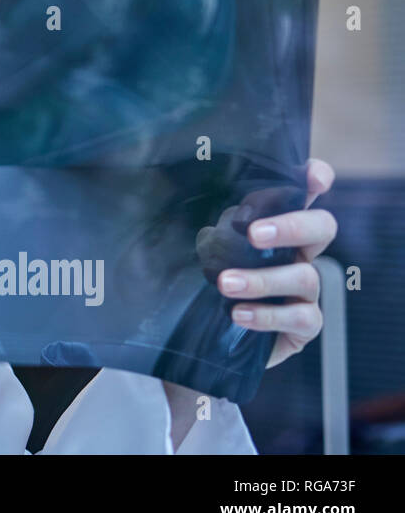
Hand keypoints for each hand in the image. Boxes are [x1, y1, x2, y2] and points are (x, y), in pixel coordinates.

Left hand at [201, 159, 337, 367]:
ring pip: (306, 277)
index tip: (314, 177)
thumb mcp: (206, 249)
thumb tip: (190, 216)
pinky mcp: (304, 324)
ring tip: (225, 284)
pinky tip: (239, 315)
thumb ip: (207, 229)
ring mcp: (306, 290)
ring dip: (263, 279)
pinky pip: (302, 318)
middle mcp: (300, 254)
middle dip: (292, 227)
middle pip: (323, 228)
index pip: (306, 194)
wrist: (212, 334)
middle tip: (252, 234)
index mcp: (278, 227)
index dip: (316, 179)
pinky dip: (268, 316)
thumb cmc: (211, 281)